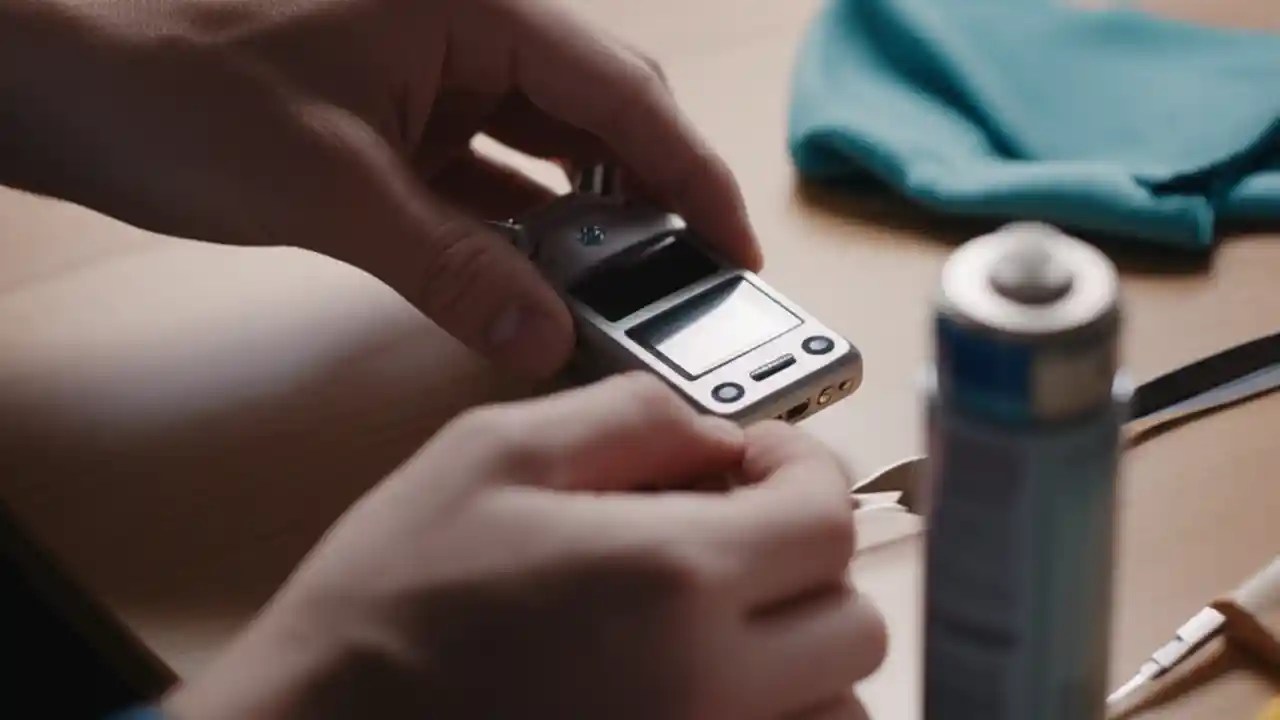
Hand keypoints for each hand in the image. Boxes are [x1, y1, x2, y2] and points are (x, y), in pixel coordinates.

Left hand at [0, 0, 760, 377]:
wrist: (51, 69)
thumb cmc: (171, 84)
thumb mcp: (332, 190)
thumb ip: (453, 269)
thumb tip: (544, 335)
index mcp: (473, 2)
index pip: (621, 93)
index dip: (691, 175)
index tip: (736, 247)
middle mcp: (467, 23)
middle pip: (596, 117)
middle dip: (645, 201)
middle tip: (686, 285)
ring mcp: (429, 66)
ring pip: (544, 146)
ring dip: (580, 220)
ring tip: (620, 293)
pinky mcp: (396, 110)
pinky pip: (485, 170)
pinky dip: (515, 225)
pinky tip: (536, 277)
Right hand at [161, 373, 885, 719]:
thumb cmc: (387, 607)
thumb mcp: (491, 455)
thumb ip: (627, 417)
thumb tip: (716, 432)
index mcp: (671, 578)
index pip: (827, 514)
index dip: (805, 470)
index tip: (764, 464)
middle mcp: (711, 688)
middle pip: (855, 621)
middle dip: (806, 565)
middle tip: (733, 543)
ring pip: (836, 710)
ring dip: (800, 656)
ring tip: (713, 626)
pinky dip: (769, 718)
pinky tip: (695, 687)